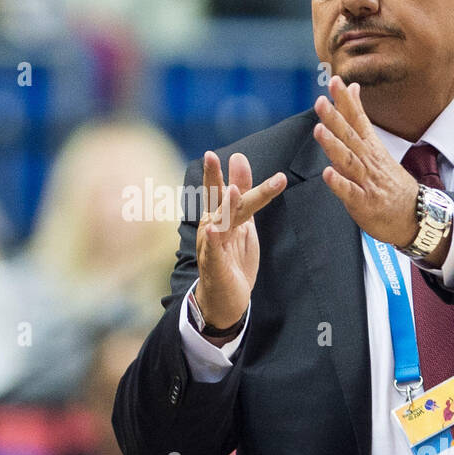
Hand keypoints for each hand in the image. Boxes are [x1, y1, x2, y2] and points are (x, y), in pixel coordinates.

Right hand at [194, 151, 286, 329]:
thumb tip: (239, 156)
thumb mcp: (242, 220)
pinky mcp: (214, 266)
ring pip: (219, 223)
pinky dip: (212, 239)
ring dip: (225, 207)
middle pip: (218, 201)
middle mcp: (211, 228)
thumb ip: (243, 191)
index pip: (218, 190)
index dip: (216, 172)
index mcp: (217, 216)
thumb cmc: (232, 258)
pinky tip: (212, 229)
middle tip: (210, 157)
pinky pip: (213, 251)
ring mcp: (211, 246)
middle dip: (213, 179)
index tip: (216, 153)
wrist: (224, 301)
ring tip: (233, 192)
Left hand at [313, 75, 420, 246]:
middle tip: (321, 101)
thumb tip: (353, 88)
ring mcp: (366, 181)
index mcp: (370, 148)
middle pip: (350, 136)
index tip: (336, 81)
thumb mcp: (377, 147)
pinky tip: (327, 173)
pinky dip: (339, 183)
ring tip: (319, 131)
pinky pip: (349, 192)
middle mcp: (368, 161)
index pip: (358, 119)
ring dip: (333, 145)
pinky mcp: (363, 202)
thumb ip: (359, 120)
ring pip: (348, 161)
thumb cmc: (390, 182)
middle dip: (335, 118)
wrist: (416, 215)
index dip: (346, 101)